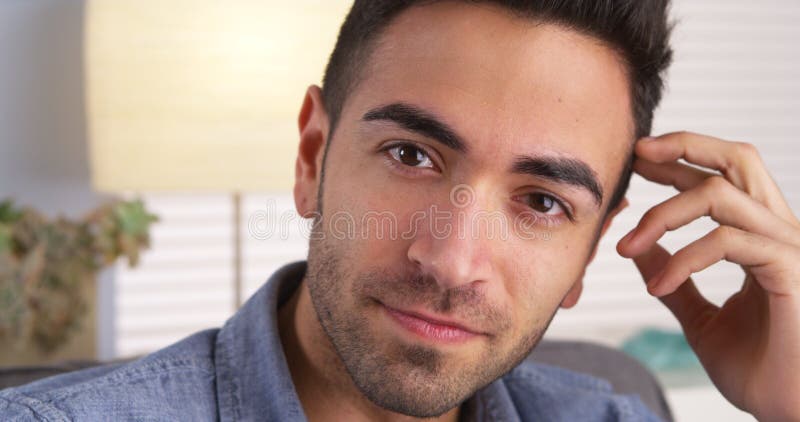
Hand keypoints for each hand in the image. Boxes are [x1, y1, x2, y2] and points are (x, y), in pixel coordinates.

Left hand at [616, 132, 799, 420]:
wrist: (791, 412)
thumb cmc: (760, 369)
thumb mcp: (701, 317)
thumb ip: (676, 279)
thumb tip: (642, 251)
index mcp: (760, 238)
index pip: (722, 177)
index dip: (680, 161)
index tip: (637, 161)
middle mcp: (778, 233)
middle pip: (739, 158)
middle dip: (684, 145)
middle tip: (636, 155)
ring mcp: (788, 248)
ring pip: (721, 194)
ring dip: (662, 215)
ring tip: (626, 248)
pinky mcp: (791, 270)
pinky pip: (728, 240)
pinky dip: (683, 259)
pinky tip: (657, 287)